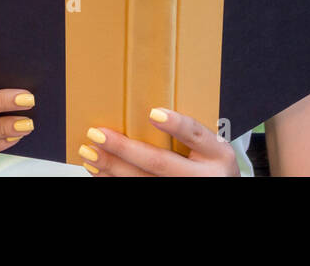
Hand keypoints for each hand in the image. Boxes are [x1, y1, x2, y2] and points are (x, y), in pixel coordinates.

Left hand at [78, 107, 239, 176]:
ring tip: (89, 152)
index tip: (153, 113)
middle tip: (98, 134)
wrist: (220, 189)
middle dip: (125, 148)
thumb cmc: (212, 165)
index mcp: (217, 154)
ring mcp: (186, 190)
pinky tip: (97, 170)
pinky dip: (113, 181)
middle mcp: (203, 177)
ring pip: (142, 182)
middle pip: (160, 163)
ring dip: (111, 167)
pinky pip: (137, 191)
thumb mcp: (212, 147)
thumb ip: (187, 132)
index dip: (176, 125)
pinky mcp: (168, 200)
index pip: (195, 134)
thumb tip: (142, 109)